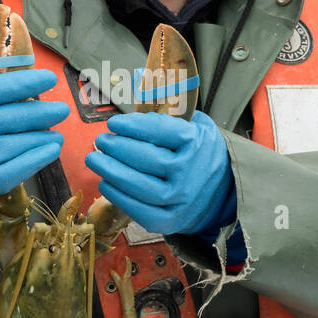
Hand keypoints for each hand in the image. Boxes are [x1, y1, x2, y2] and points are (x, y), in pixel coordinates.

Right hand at [0, 69, 68, 218]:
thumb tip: (28, 89)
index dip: (25, 82)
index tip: (49, 78)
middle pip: (12, 116)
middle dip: (43, 112)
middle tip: (62, 110)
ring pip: (20, 142)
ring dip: (45, 136)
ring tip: (57, 134)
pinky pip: (18, 168)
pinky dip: (38, 158)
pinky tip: (52, 150)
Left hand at [84, 110, 233, 235]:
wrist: (223, 192)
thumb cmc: (199, 154)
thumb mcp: (195, 126)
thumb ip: (169, 112)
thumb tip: (135, 97)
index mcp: (195, 143)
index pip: (161, 131)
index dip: (132, 126)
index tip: (113, 123)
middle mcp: (188, 172)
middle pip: (146, 159)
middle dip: (117, 148)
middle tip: (101, 141)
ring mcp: (180, 199)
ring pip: (139, 186)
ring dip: (111, 171)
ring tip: (94, 159)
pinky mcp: (170, 220)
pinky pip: (139, 210)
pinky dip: (118, 197)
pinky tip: (105, 183)